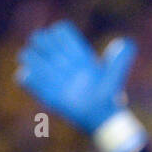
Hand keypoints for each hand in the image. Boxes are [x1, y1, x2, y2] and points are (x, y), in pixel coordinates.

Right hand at [16, 20, 146, 151]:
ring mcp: (52, 77)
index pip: (61, 32)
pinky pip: (26, 80)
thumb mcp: (115, 75)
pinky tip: (30, 78)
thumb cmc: (109, 97)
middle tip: (47, 53)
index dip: (58, 33)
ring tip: (38, 66)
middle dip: (39, 41)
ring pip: (28, 56)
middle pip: (40, 39)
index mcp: (77, 54)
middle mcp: (62, 62)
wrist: (101, 119)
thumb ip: (120, 59)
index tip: (63, 43)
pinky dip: (25, 78)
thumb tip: (126, 42)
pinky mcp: (45, 93)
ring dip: (29, 57)